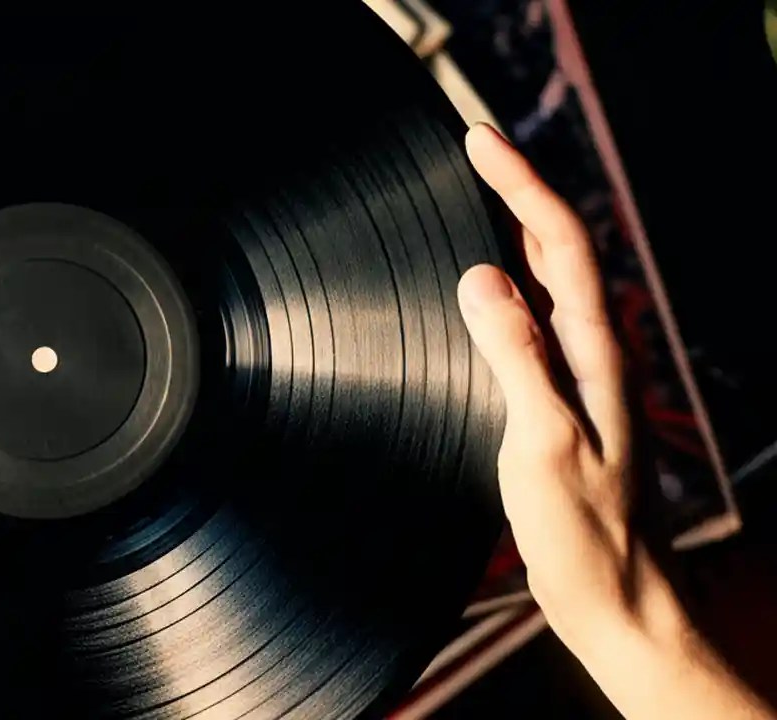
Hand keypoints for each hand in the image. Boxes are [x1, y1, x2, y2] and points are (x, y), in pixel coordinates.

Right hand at [459, 124, 771, 718]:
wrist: (615, 596)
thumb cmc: (586, 533)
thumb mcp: (545, 442)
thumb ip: (517, 358)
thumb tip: (480, 277)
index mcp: (595, 354)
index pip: (560, 244)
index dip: (522, 185)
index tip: (478, 142)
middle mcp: (593, 353)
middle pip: (559, 249)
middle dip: (519, 190)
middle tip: (475, 148)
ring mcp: (579, 376)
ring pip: (550, 281)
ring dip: (518, 227)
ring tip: (482, 192)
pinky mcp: (561, 400)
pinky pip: (536, 320)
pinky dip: (511, 282)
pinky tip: (490, 286)